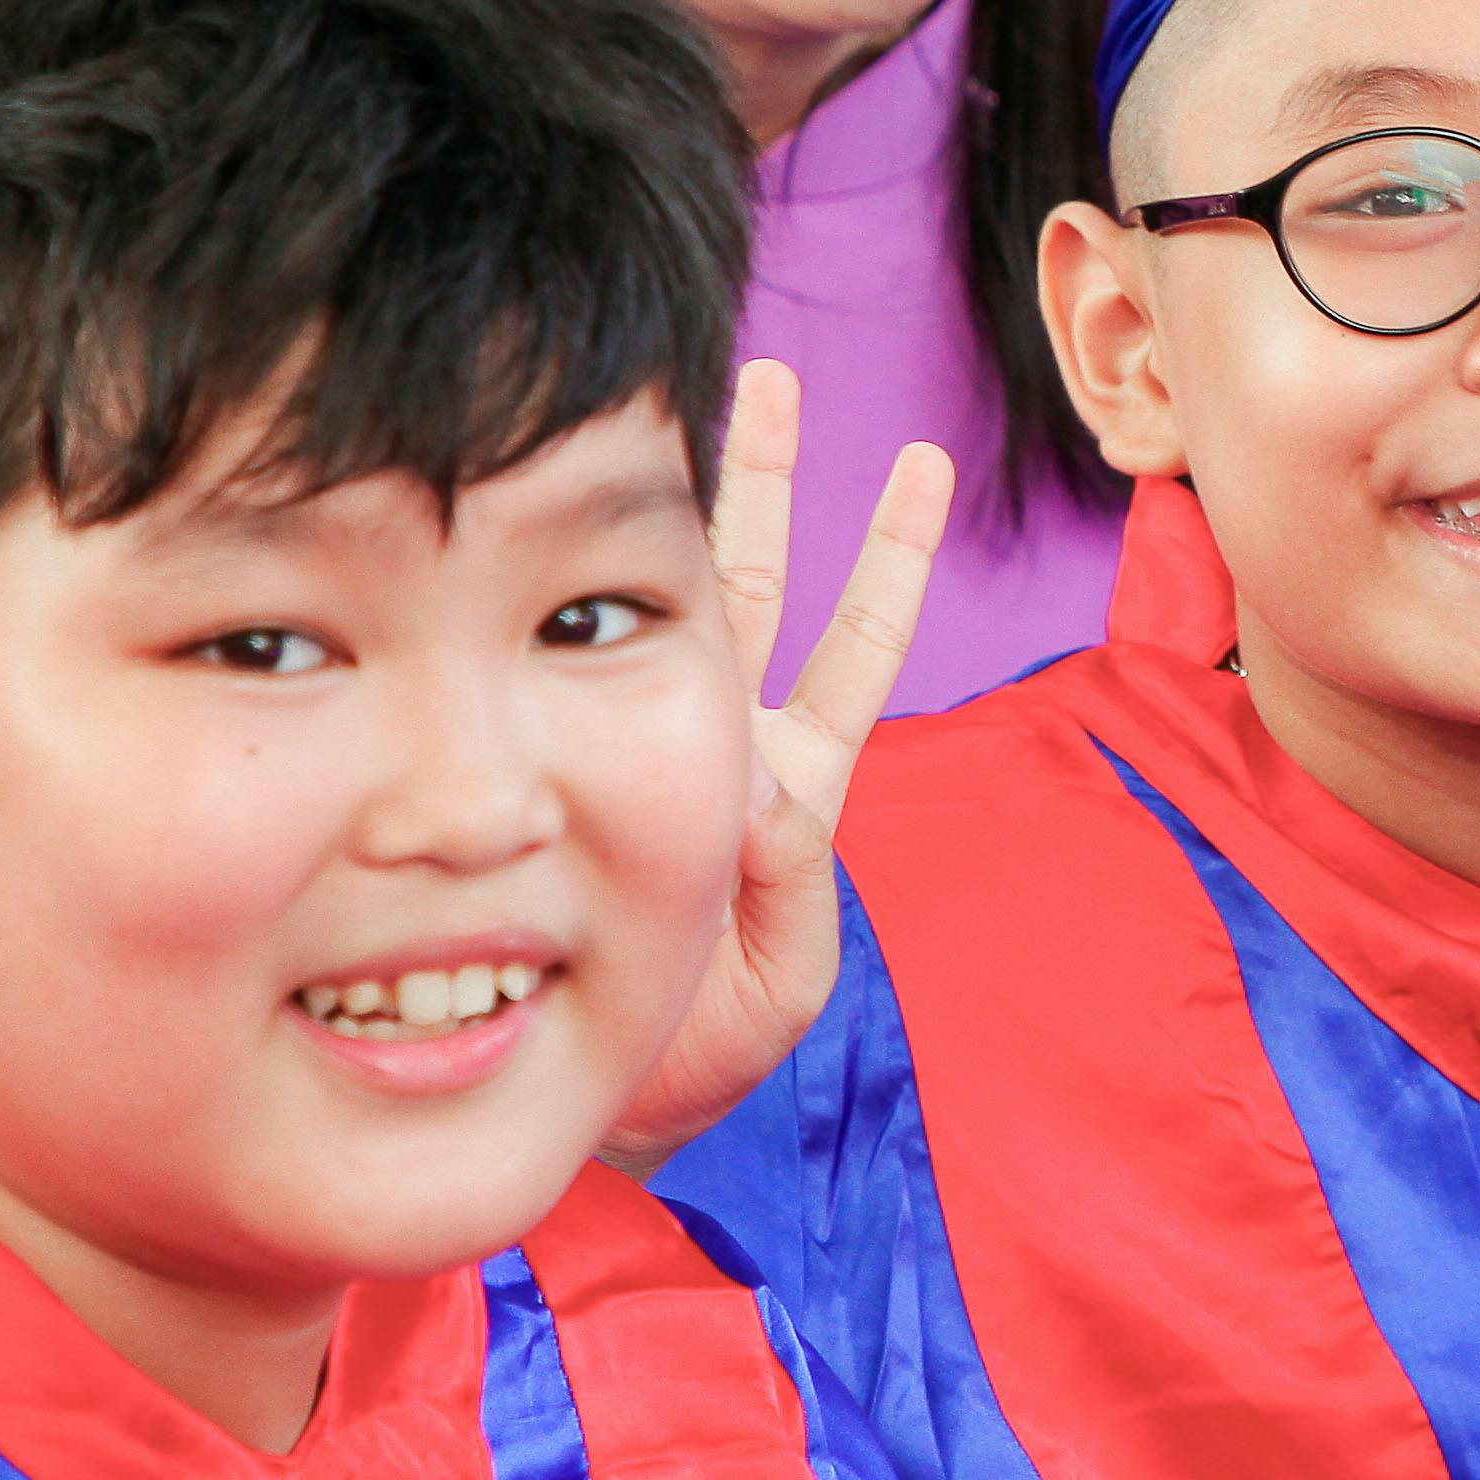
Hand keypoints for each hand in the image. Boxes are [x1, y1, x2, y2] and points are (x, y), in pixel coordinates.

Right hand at [602, 361, 954, 1170]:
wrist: (583, 1110)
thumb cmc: (694, 1058)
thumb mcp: (782, 982)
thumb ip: (793, 882)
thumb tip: (765, 785)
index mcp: (784, 785)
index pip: (849, 646)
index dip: (888, 558)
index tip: (920, 465)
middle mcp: (711, 740)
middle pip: (752, 579)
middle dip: (762, 476)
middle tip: (766, 369)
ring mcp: (632, 744)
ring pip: (666, 592)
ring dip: (684, 495)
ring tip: (696, 388)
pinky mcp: (568, 772)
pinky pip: (578, 666)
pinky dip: (576, 586)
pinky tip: (559, 510)